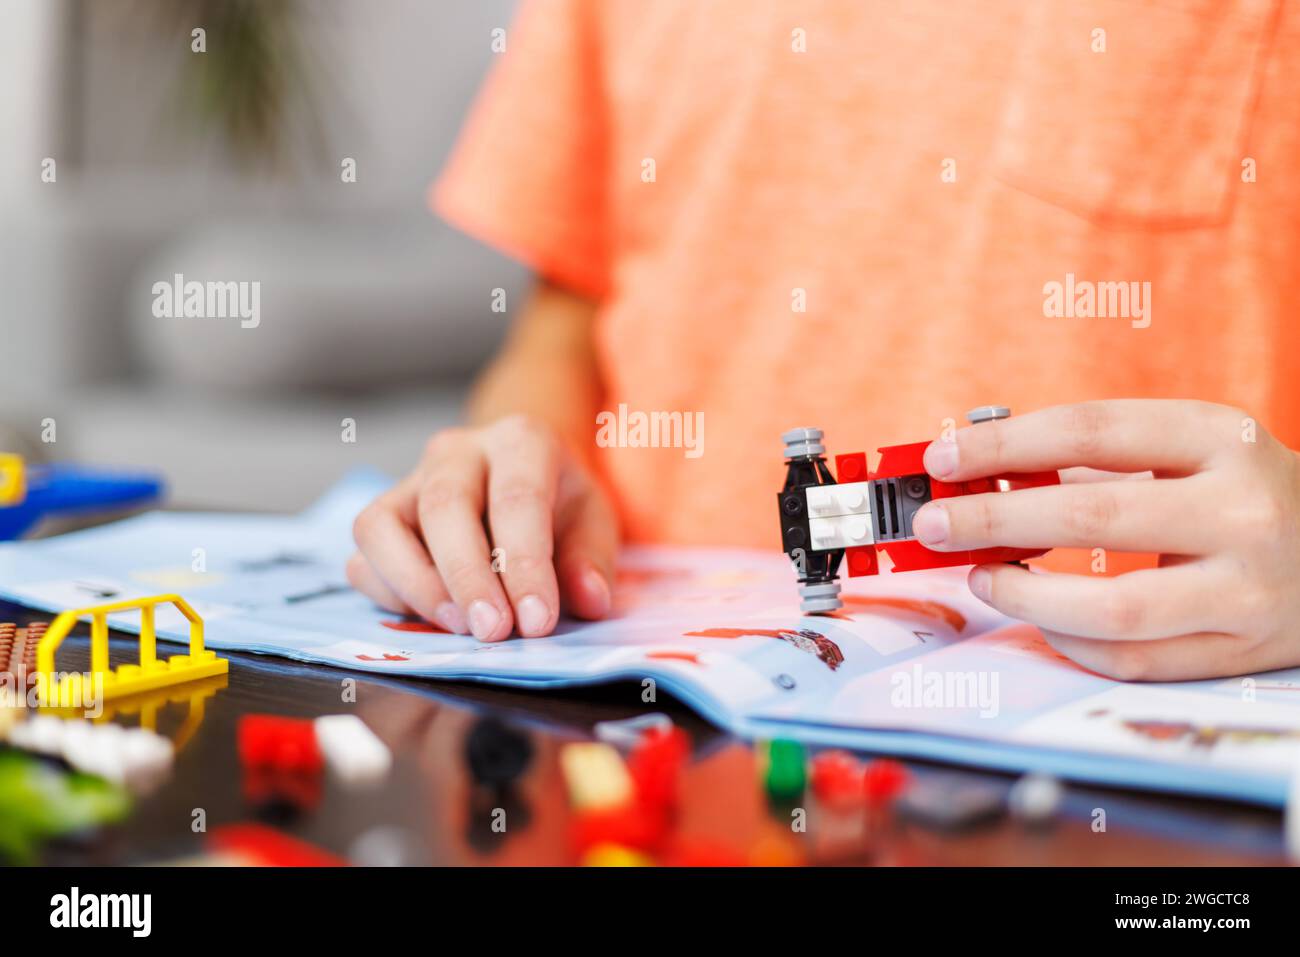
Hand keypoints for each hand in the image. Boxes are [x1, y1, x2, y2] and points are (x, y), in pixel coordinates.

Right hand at [347, 416, 617, 640]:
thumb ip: (591, 560)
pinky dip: (391, 595)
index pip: (517, 499)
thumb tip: (589, 600)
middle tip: (493, 631)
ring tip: (459, 628)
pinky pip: (363, 559)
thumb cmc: (559, 503)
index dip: (525, 565)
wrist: (523, 478)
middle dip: (468, 577)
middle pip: (444, 506)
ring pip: (381, 526)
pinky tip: (434, 619)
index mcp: (519, 441)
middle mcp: (455, 452)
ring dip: (417, 586)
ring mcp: (408, 482)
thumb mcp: (593, 522)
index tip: (537, 622)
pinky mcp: (380, 519)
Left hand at [912, 400, 1299, 679]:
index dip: (1004, 445)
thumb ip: (1096, 455)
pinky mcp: (1239, 651)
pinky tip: (1036, 617)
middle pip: (1091, 517)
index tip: (944, 458)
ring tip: (979, 577)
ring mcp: (1246, 590)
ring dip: (1024, 595)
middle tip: (935, 525)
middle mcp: (1243, 512)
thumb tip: (982, 472)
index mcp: (1223, 438)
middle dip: (993, 521)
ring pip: (1110, 608)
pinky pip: (1132, 660)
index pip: (1091, 431)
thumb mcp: (1189, 448)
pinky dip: (1068, 641)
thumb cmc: (1241, 490)